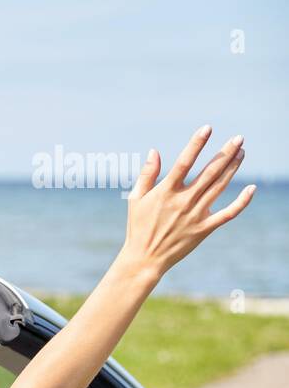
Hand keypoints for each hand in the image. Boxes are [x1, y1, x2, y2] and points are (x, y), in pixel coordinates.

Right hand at [121, 126, 254, 278]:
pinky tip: (252, 189)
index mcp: (165, 192)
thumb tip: (154, 151)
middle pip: (209, 172)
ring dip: (233, 168)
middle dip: (225, 153)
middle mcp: (183, 201)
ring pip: (220, 187)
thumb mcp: (136, 199)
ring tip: (242, 153)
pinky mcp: (205, 229)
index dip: (196, 144)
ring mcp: (196, 215)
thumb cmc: (138, 227)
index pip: (184, 162)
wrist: (145, 258)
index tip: (207, 128)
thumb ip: (146, 175)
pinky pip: (228, 213)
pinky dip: (241, 202)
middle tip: (239, 138)